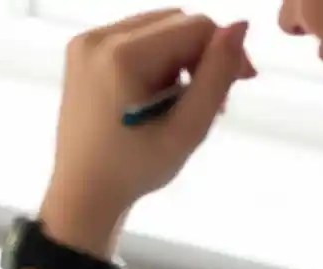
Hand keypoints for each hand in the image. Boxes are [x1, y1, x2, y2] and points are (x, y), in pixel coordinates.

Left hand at [41, 10, 255, 258]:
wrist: (82, 192)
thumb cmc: (134, 170)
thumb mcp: (187, 129)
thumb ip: (217, 76)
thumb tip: (240, 25)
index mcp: (122, 56)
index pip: (196, 27)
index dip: (225, 51)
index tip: (238, 85)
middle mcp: (98, 39)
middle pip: (176, 21)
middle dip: (200, 56)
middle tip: (208, 101)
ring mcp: (85, 43)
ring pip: (158, 27)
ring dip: (179, 58)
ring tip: (179, 103)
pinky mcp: (81, 51)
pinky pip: (135, 38)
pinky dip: (155, 59)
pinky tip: (156, 95)